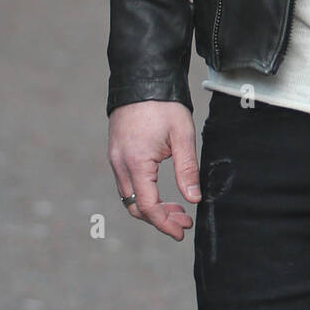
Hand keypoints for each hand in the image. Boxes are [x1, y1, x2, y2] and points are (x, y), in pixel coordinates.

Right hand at [107, 100, 200, 240]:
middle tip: (184, 221)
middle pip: (135, 207)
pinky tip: (162, 191)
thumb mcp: (182, 135)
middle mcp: (120, 164)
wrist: (141, 77)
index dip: (164, 223)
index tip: (182, 231)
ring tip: (178, 208)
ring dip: (152, 207)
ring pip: (129, 196)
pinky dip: (143, 192)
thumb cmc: (164, 105)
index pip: (147, 206)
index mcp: (136, 163)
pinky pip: (127, 182)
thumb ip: (187, 169)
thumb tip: (193, 199)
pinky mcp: (117, 152)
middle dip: (160, 219)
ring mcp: (115, 158)